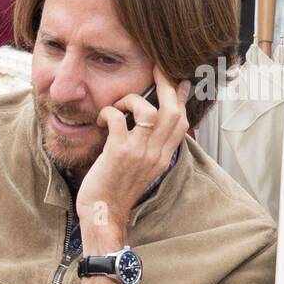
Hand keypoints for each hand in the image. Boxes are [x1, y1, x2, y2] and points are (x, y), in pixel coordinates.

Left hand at [76, 65, 188, 250]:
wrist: (103, 214)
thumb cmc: (116, 190)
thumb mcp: (141, 168)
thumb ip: (149, 146)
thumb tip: (151, 124)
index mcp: (162, 157)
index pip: (182, 122)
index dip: (181, 98)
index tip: (178, 80)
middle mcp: (155, 154)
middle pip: (173, 111)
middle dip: (165, 85)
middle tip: (155, 69)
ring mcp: (138, 153)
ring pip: (149, 112)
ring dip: (131, 99)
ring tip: (118, 105)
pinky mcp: (118, 152)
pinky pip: (118, 118)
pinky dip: (109, 111)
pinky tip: (102, 119)